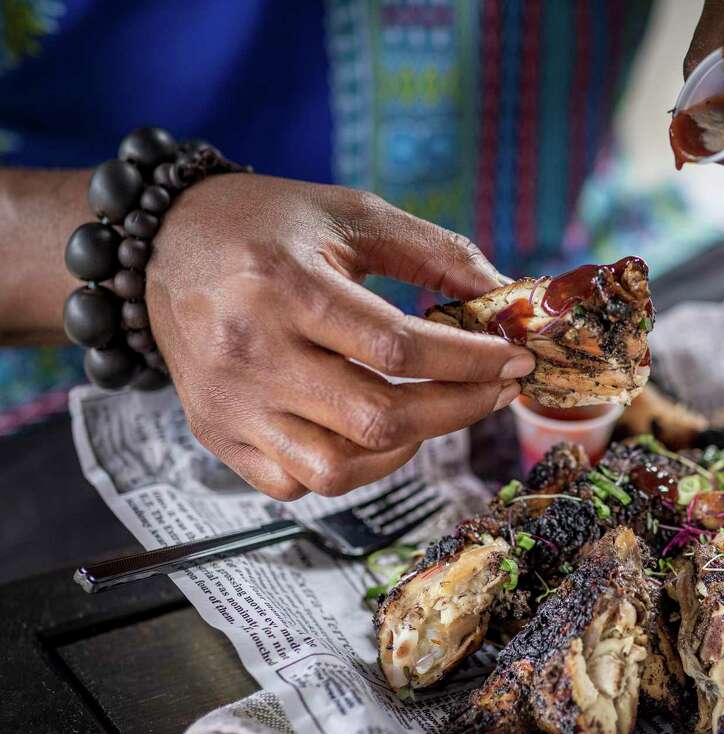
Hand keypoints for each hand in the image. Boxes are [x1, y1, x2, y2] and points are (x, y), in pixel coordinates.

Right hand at [147, 174, 534, 499]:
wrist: (163, 244)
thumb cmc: (266, 224)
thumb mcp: (352, 214)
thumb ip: (435, 252)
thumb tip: (507, 296)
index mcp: (282, 285)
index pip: (397, 347)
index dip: (470, 362)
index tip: (517, 361)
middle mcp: (249, 353)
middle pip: (376, 418)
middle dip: (457, 410)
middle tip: (498, 390)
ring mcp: (229, 405)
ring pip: (338, 469)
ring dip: (406, 449)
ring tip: (435, 409)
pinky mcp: (217, 435)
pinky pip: (297, 485)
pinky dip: (350, 469)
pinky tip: (372, 430)